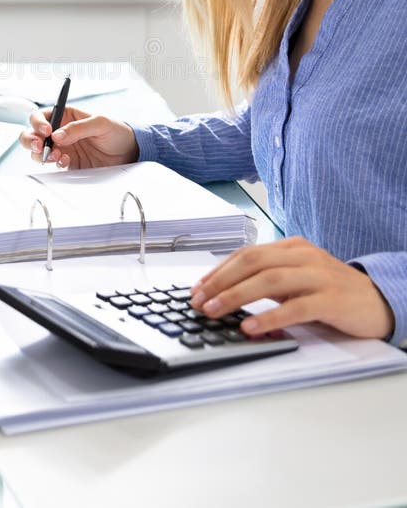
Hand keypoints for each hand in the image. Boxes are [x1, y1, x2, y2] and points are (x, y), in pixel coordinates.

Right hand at [19, 106, 138, 169]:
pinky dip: (55, 164)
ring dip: (41, 154)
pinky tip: (66, 161)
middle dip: (31, 140)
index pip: (42, 116)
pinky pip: (53, 164)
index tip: (46, 131)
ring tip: (56, 155)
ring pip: (38, 151)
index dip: (38, 122)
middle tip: (40, 146)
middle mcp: (59, 132)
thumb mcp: (100, 123)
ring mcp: (62, 148)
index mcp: (66, 116)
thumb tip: (57, 135)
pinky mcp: (67, 163)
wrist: (129, 153)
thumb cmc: (117, 132)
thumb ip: (78, 128)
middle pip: (33, 134)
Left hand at [190, 236, 394, 340]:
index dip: (219, 271)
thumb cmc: (331, 290)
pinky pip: (295, 307)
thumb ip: (268, 280)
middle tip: (199, 301)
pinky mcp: (331, 300)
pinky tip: (251, 327)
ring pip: (269, 280)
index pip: (246, 254)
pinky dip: (269, 317)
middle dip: (220, 281)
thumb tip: (226, 292)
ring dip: (236, 296)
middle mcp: (302, 256)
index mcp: (290, 247)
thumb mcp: (297, 277)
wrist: (377, 299)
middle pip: (252, 262)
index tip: (197, 288)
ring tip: (215, 311)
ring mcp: (317, 276)